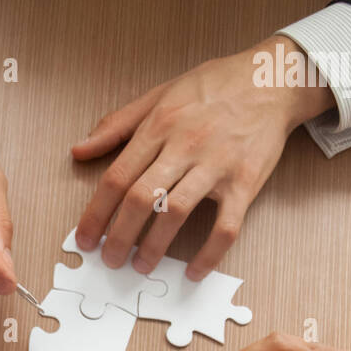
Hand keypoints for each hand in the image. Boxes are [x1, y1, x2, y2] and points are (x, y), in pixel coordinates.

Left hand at [72, 37, 332, 279]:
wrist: (272, 78)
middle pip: (141, 198)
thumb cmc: (213, 87)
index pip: (117, 176)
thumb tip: (78, 150)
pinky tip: (195, 272)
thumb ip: (116, 125)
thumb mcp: (159, 95)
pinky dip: (209, 254)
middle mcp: (184, 145)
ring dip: (155, 246)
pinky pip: (226, 226)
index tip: (84, 239)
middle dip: (119, 236)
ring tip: (141, 266)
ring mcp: (216, 165)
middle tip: (109, 260)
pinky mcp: (245, 182)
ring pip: (176, 213)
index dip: (96, 213)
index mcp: (159, 126)